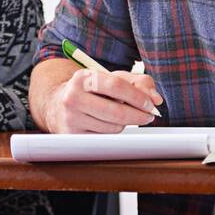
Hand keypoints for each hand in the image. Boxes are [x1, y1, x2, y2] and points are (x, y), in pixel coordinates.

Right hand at [46, 68, 163, 133]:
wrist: (58, 103)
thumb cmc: (92, 89)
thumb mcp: (112, 78)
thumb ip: (138, 83)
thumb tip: (156, 99)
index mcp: (84, 77)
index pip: (116, 86)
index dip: (137, 97)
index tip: (150, 104)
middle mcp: (73, 96)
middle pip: (116, 111)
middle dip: (138, 115)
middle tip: (149, 116)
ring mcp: (71, 117)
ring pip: (112, 127)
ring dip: (125, 124)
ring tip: (121, 116)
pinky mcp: (72, 135)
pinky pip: (104, 137)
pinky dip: (113, 131)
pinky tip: (109, 123)